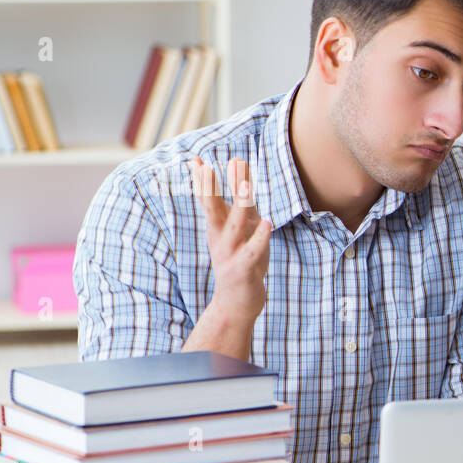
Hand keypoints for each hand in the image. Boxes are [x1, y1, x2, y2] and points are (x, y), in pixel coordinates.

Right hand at [192, 156, 270, 322]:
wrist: (236, 303)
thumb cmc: (240, 262)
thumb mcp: (239, 232)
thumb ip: (241, 207)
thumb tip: (242, 180)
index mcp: (217, 228)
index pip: (207, 200)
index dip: (202, 181)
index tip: (195, 159)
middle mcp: (220, 238)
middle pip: (213, 209)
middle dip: (212, 188)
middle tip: (210, 166)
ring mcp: (230, 253)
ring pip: (235, 225)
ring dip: (240, 205)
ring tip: (246, 185)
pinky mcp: (244, 268)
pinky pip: (253, 250)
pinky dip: (260, 237)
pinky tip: (267, 222)